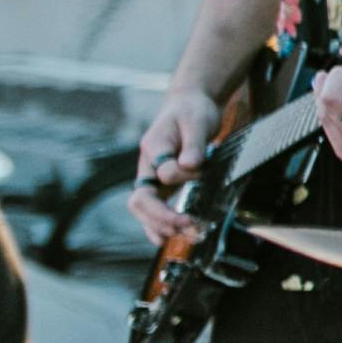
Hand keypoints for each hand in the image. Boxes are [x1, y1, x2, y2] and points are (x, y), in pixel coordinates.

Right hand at [124, 87, 221, 245]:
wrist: (190, 105)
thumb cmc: (193, 111)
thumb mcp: (197, 121)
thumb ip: (193, 144)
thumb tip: (190, 166)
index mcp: (153, 148)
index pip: (163, 172)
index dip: (183, 176)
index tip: (201, 169)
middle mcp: (148, 166)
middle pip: (140, 199)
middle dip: (160, 216)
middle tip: (186, 223)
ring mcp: (152, 177)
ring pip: (143, 209)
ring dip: (159, 225)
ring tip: (181, 235)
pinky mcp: (162, 184)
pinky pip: (153, 209)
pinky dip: (158, 224)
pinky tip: (167, 237)